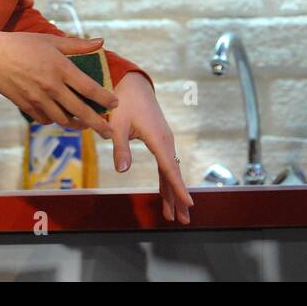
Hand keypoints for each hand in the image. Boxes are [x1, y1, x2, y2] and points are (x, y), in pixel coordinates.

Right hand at [0, 30, 118, 138]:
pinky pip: (45, 120)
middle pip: (80, 112)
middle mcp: (51, 87)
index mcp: (61, 68)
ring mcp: (38, 98)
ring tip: (84, 125)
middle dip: (97, 124)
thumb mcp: (51, 39)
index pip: (89, 89)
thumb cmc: (22, 44)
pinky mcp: (25, 106)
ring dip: (76, 125)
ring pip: (62, 120)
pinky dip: (54, 120)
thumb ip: (78, 45)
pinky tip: (59, 117)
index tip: (115, 104)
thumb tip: (101, 42)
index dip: (104, 99)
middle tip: (109, 133)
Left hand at [108, 73, 193, 223]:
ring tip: (174, 216)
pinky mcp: (160, 141)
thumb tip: (122, 171)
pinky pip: (166, 165)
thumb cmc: (123, 102)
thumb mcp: (117, 124)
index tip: (188, 204)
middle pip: (174, 174)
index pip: (170, 168)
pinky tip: (167, 195)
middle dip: (178, 198)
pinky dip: (167, 181)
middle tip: (182, 221)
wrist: (132, 84)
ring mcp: (164, 141)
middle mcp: (166, 141)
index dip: (178, 188)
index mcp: (158, 139)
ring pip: (171, 172)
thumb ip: (120, 147)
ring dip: (172, 193)